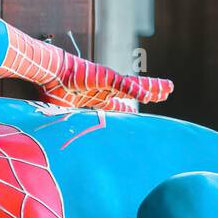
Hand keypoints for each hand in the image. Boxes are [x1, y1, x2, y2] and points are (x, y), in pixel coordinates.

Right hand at [43, 58, 172, 113]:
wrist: (47, 73)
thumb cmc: (50, 90)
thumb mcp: (61, 113)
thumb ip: (66, 125)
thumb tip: (58, 143)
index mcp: (92, 96)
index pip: (113, 102)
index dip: (125, 106)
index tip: (133, 110)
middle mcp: (103, 88)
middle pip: (131, 92)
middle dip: (148, 92)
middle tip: (163, 95)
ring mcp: (106, 82)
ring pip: (135, 87)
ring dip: (153, 87)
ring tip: (169, 88)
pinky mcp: (105, 77)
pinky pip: (125, 86)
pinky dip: (138, 91)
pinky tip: (151, 95)